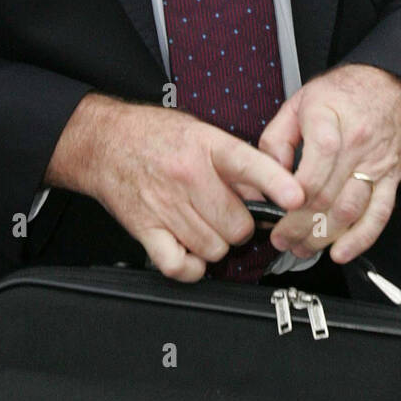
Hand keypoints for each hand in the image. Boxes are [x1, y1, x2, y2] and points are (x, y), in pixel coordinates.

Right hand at [45, 93, 304, 281]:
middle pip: (237, 226)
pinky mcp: (146, 229)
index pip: (248, 165)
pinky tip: (190, 252)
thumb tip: (270, 192)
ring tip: (204, 225)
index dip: (275, 183)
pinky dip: (190, 267)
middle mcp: (187, 176)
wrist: (105, 142)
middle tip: (227, 214)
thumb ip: (236, 160)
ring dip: (215, 245)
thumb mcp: (202, 132)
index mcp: (206, 147)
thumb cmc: (156, 136)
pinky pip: (179, 265)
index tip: (295, 198)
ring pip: (214, 249)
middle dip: (239, 226)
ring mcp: (166, 205)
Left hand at [259, 64, 400, 264]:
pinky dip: (361, 239)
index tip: (276, 209)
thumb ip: (276, 138)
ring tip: (302, 248)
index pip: (312, 167)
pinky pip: (379, 215)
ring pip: (350, 211)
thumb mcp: (300, 101)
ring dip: (323, 237)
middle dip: (299, 226)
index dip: (292, 195)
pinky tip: (341, 252)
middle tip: (280, 239)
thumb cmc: (345, 92)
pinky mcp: (391, 178)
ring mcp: (376, 164)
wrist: (394, 84)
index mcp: (329, 119)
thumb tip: (267, 174)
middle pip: (326, 196)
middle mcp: (356, 144)